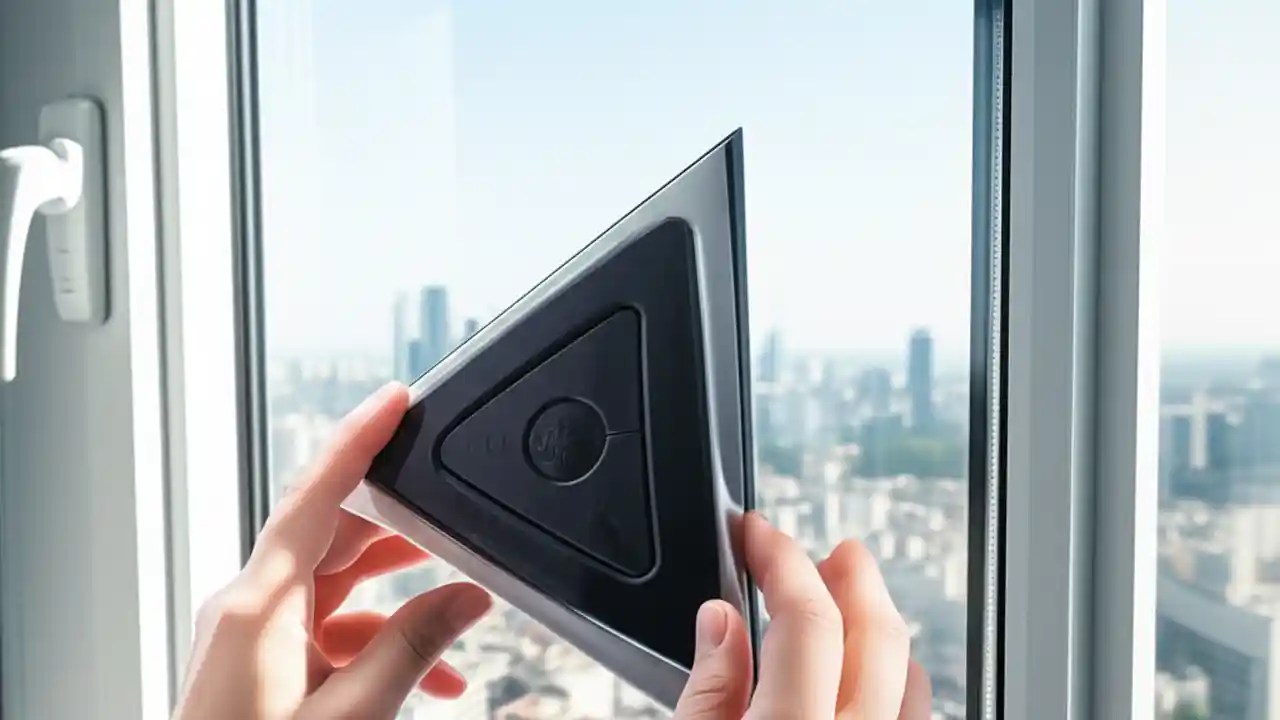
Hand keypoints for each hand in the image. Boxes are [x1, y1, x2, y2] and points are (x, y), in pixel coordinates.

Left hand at [174, 383, 492, 719]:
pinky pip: (329, 631)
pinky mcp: (262, 664)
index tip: (396, 398)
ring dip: (399, 602)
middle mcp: (250, 607)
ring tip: (458, 621)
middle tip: (458, 529)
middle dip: (403, 535)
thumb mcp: (353, 716)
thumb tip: (466, 596)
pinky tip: (430, 676)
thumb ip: (413, 649)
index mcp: (258, 604)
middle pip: (335, 538)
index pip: (316, 495)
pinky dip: (378, 642)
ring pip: (339, 588)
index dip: (359, 438)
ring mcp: (253, 635)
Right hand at [673, 513, 932, 718]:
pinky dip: (897, 679)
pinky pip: (914, 715)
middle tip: (829, 550)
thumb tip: (719, 620)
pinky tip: (872, 674)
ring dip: (879, 626)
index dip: (782, 559)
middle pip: (876, 635)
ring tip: (849, 600)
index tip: (757, 533)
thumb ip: (708, 692)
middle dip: (854, 578)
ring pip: (910, 676)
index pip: (806, 617)